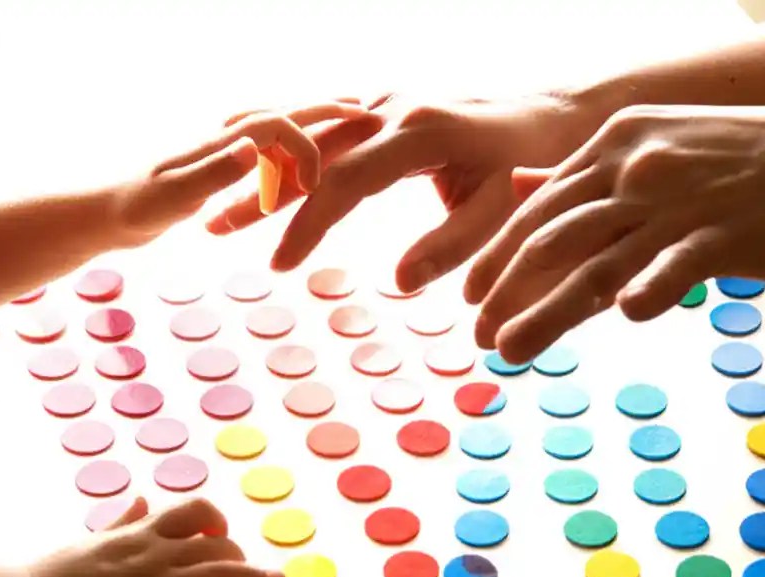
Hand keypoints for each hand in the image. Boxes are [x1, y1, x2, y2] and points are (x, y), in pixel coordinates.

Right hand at [26, 497, 282, 576]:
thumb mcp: (91, 541)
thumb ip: (123, 522)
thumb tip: (142, 499)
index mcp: (137, 533)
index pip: (191, 511)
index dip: (215, 518)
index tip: (223, 531)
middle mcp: (152, 552)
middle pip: (213, 543)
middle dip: (239, 556)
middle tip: (256, 571)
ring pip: (218, 571)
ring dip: (254, 576)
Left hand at [112, 101, 372, 244]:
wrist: (103, 211)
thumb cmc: (133, 209)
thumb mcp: (172, 199)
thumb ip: (213, 173)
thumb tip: (253, 149)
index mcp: (220, 143)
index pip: (275, 127)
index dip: (304, 149)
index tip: (316, 187)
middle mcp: (226, 138)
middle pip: (285, 113)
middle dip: (325, 112)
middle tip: (368, 112)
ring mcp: (224, 147)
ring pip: (279, 125)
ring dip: (315, 121)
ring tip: (352, 122)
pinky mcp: (221, 161)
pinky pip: (269, 143)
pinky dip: (296, 141)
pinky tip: (309, 154)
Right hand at [205, 92, 594, 289]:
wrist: (551, 114)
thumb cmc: (532, 164)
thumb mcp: (503, 209)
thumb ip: (454, 245)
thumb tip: (398, 284)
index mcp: (419, 131)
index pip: (345, 180)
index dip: (308, 223)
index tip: (279, 264)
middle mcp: (391, 108)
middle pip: (311, 154)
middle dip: (262, 195)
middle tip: (213, 229)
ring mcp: (382, 104)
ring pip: (309, 141)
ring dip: (265, 177)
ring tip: (219, 214)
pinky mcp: (379, 110)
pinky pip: (323, 134)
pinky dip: (287, 162)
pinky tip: (254, 181)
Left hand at [466, 104, 764, 361]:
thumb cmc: (730, 163)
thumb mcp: (650, 147)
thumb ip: (583, 174)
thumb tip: (516, 188)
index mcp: (613, 144)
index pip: (539, 207)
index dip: (499, 254)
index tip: (470, 295)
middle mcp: (637, 168)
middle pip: (553, 238)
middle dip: (505, 289)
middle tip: (477, 334)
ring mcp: (681, 202)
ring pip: (597, 263)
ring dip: (546, 312)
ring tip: (508, 349)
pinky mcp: (725, 234)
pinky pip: (675, 266)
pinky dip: (647, 289)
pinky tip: (621, 316)